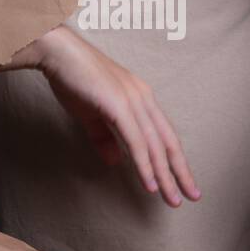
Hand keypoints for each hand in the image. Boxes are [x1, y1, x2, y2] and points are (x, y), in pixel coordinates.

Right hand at [32, 24, 200, 208]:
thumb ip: (104, 138)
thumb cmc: (74, 79)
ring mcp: (133, 100)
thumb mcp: (91, 114)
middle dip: (180, 172)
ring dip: (164, 175)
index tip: (184, 181)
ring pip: (155, 145)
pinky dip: (145, 164)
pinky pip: (136, 141)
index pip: (165, 134)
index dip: (176, 160)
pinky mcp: (119, 105)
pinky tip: (150, 183)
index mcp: (141, 97)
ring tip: (172, 198)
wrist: (58, 53)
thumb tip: (115, 162)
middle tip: (191, 196)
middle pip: (168, 142)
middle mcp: (144, 98)